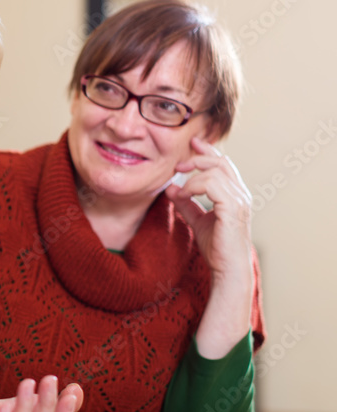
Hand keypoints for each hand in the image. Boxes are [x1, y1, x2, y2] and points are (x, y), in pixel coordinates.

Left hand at [166, 137, 253, 282]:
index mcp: (235, 194)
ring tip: (180, 190)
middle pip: (221, 162)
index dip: (208, 151)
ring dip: (193, 176)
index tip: (192, 143)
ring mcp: (239, 200)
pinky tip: (183, 195)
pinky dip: (194, 186)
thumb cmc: (216, 247)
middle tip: (179, 164)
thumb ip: (186, 204)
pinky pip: (212, 184)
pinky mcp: (232, 208)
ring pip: (215, 172)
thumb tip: (170, 188)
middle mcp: (240, 194)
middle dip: (198, 158)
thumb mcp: (197, 221)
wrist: (227, 268)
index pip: (224, 164)